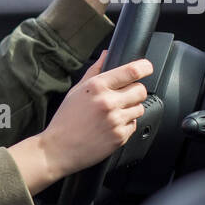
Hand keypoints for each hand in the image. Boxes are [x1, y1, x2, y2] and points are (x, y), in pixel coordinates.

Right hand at [37, 49, 151, 179]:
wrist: (58, 149)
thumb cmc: (65, 121)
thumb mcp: (76, 91)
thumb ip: (95, 71)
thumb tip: (106, 55)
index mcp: (97, 87)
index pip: (132, 71)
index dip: (144, 67)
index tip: (146, 68)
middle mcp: (108, 102)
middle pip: (141, 90)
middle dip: (135, 92)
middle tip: (122, 97)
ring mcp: (115, 120)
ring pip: (140, 108)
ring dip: (130, 109)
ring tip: (112, 115)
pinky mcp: (120, 136)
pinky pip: (134, 125)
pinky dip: (125, 125)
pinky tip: (110, 127)